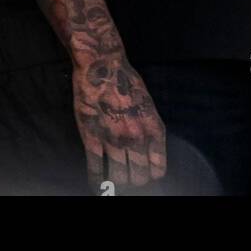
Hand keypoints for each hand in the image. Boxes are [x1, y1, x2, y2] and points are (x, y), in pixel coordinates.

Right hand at [73, 53, 165, 188]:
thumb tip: (149, 151)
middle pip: (139, 178)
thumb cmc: (126, 81)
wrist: (103, 66)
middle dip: (133, 180)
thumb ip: (149, 129)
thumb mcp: (148, 104)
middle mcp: (137, 138)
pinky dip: (96, 181)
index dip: (151, 174)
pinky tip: (96, 184)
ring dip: (115, 183)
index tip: (144, 173)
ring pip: (118, 179)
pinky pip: (96, 170)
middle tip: (127, 176)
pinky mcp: (92, 139)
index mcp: (153, 129)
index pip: (158, 169)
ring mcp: (114, 140)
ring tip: (112, 181)